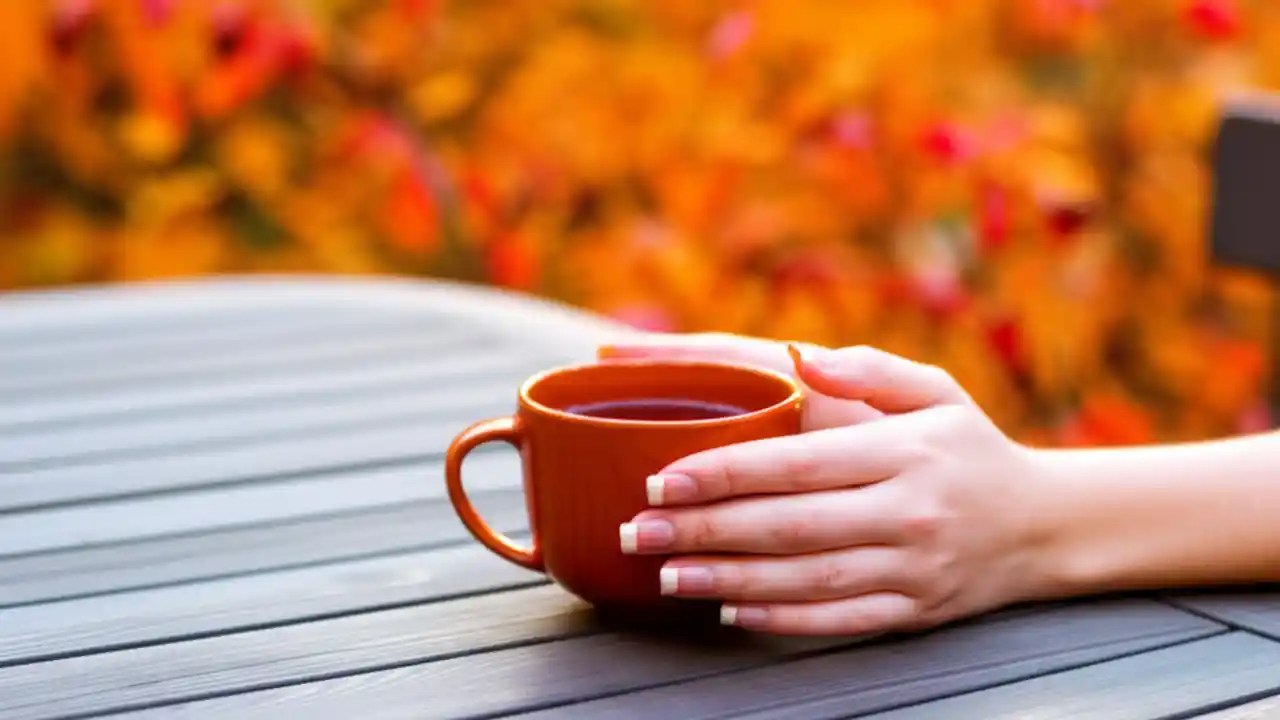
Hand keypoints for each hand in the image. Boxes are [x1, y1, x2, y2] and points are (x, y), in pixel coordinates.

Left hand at [619, 344, 1045, 635]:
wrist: (1045, 525)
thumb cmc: (970, 448)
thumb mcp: (936, 390)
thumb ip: (868, 368)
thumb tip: (795, 356)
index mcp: (905, 452)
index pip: (798, 465)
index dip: (724, 473)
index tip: (664, 479)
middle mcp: (908, 512)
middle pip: (789, 526)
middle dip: (705, 530)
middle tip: (639, 531)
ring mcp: (912, 568)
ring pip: (805, 580)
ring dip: (728, 580)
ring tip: (667, 575)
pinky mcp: (914, 611)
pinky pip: (838, 621)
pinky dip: (781, 617)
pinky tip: (730, 609)